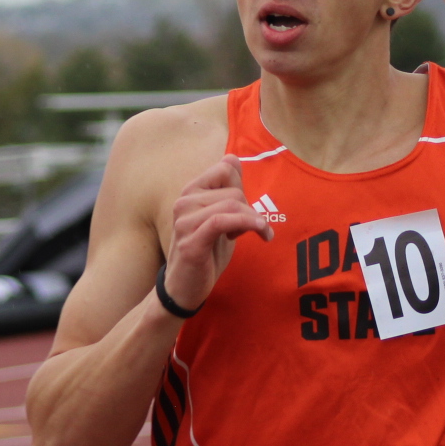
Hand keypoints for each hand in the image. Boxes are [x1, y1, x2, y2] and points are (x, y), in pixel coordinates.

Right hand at [163, 156, 272, 311]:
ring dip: (254, 220)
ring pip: (231, 204)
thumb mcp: (221, 218)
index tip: (246, 210)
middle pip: (233, 190)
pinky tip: (260, 234)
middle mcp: (184, 202)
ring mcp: (185, 221)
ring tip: (260, 234)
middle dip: (250, 209)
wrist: (185, 288)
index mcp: (190, 193)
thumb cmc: (206, 252)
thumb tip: (233, 157)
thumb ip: (228, 190)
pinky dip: (247, 224)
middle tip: (253, 229)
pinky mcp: (191, 241)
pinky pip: (223, 221)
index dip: (241, 187)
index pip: (224, 169)